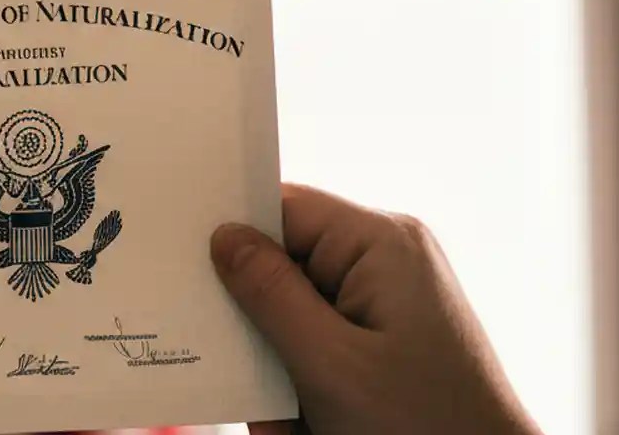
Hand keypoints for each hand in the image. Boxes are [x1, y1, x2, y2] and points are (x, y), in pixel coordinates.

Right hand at [212, 184, 541, 434]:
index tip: (193, 271)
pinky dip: (306, 384)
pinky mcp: (387, 332)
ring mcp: (390, 295)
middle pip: (284, 263)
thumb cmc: (425, 426)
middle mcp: (388, 257)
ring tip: (304, 423)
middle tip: (271, 386)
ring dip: (285, 369)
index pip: (283, 207)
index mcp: (381, 242)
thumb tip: (224, 236)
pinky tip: (317, 425)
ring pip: (295, 313)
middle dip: (265, 329)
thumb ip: (269, 293)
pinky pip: (319, 341)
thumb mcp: (329, 364)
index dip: (235, 235)